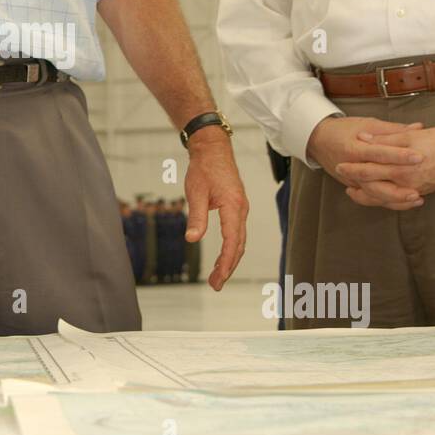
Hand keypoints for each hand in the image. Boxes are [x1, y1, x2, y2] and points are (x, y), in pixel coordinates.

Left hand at [183, 131, 247, 289]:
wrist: (213, 149)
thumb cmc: (204, 168)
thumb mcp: (196, 192)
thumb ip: (196, 217)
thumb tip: (192, 239)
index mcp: (234, 206)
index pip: (232, 241)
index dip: (226, 262)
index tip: (218, 278)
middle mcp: (241, 210)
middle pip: (238, 245)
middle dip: (228, 267)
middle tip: (216, 285)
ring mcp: (241, 209)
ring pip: (239, 241)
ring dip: (230, 260)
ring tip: (217, 277)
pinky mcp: (237, 207)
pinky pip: (237, 233)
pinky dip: (231, 248)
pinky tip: (222, 257)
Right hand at [307, 115, 425, 207]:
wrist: (318, 140)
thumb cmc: (343, 130)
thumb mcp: (367, 124)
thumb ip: (393, 129)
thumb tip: (418, 128)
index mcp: (354, 148)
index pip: (379, 153)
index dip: (399, 155)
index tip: (418, 157)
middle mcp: (351, 167)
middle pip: (374, 182)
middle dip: (397, 187)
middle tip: (418, 189)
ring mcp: (351, 180)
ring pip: (373, 194)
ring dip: (395, 199)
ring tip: (416, 198)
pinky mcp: (353, 186)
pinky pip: (371, 198)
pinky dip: (388, 202)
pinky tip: (405, 203)